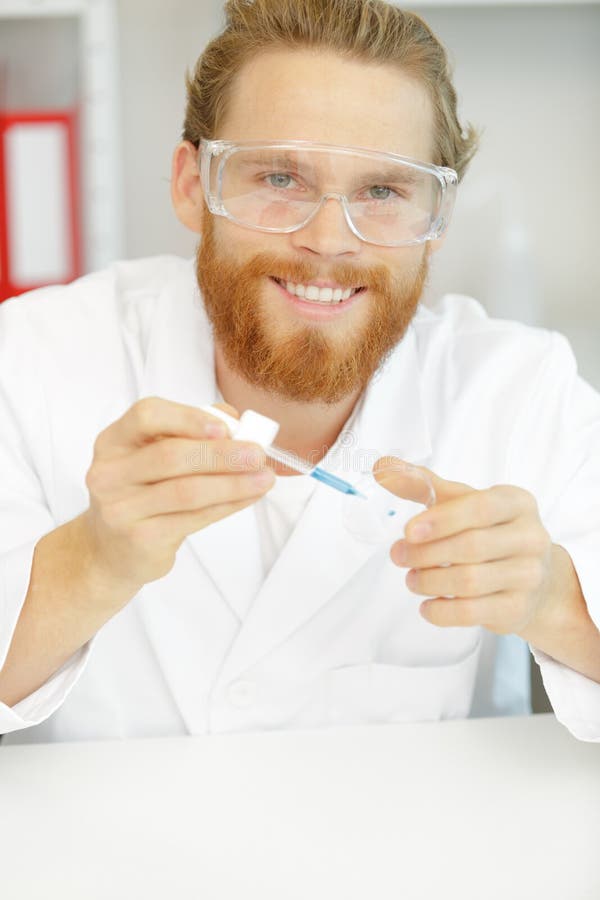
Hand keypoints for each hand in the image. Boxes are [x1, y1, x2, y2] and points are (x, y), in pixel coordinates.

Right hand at [83, 396, 274, 586]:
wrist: (110, 549)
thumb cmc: (141, 493)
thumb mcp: (152, 456)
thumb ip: (189, 432)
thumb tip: (237, 422)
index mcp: (113, 441)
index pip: (146, 416)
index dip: (188, 418)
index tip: (225, 427)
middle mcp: (109, 473)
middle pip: (170, 455)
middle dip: (221, 454)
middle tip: (257, 454)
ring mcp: (121, 509)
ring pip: (186, 491)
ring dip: (232, 483)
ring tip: (263, 478)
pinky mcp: (140, 539)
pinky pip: (193, 519)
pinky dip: (227, 506)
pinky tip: (248, 497)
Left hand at [379, 459, 553, 635]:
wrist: (534, 579)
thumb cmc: (489, 531)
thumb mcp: (462, 502)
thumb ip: (422, 484)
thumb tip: (382, 467)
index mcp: (517, 502)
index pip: (480, 508)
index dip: (441, 520)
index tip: (408, 531)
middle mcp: (530, 537)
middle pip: (471, 547)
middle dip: (425, 553)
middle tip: (398, 555)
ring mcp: (528, 575)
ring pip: (469, 582)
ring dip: (429, 582)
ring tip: (411, 579)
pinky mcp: (518, 609)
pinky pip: (472, 613)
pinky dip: (441, 611)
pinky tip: (427, 605)